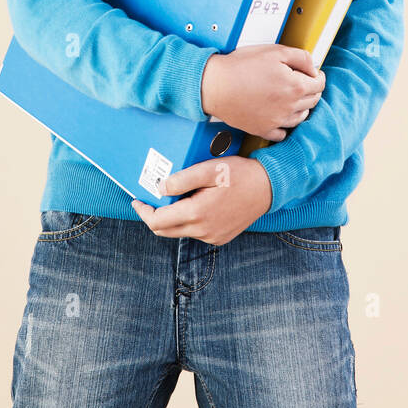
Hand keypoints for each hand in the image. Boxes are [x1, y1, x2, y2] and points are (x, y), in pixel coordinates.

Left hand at [131, 156, 272, 244]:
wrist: (270, 187)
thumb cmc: (240, 174)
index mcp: (197, 214)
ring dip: (172, 218)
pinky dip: (188, 221)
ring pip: (181, 231)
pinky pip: (196, 232)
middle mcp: (203, 231)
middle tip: (149, 200)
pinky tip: (192, 204)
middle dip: (154, 216)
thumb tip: (160, 189)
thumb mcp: (209, 169)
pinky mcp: (220, 237)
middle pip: (165, 231)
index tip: (138, 200)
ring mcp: (213, 237)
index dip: (144, 212)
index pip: (158, 222)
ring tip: (173, 198)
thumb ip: (182, 180)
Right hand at [200, 44, 324, 140]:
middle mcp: (289, 107)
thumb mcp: (275, 51)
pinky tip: (279, 115)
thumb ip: (301, 57)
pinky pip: (283, 133)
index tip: (313, 73)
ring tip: (290, 97)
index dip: (318, 76)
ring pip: (301, 117)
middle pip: (313, 101)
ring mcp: (277, 121)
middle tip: (302, 82)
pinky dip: (285, 125)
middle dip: (311, 90)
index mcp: (295, 86)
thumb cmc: (241, 66)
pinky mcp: (263, 129)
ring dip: (301, 107)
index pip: (319, 84)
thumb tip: (314, 68)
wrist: (214, 85)